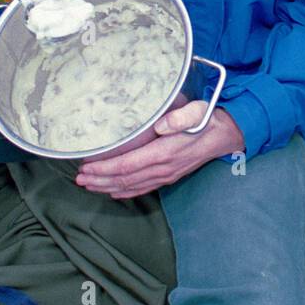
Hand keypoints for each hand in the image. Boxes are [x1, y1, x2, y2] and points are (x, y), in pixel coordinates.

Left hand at [74, 103, 245, 199]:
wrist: (226, 136)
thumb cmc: (208, 120)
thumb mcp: (198, 111)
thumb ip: (181, 117)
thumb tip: (160, 125)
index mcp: (165, 153)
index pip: (127, 165)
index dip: (104, 169)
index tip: (85, 167)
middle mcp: (163, 169)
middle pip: (124, 180)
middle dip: (99, 180)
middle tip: (79, 178)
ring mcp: (166, 175)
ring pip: (131, 187)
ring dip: (107, 187)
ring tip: (88, 185)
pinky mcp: (168, 176)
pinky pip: (142, 189)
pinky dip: (124, 192)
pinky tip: (112, 192)